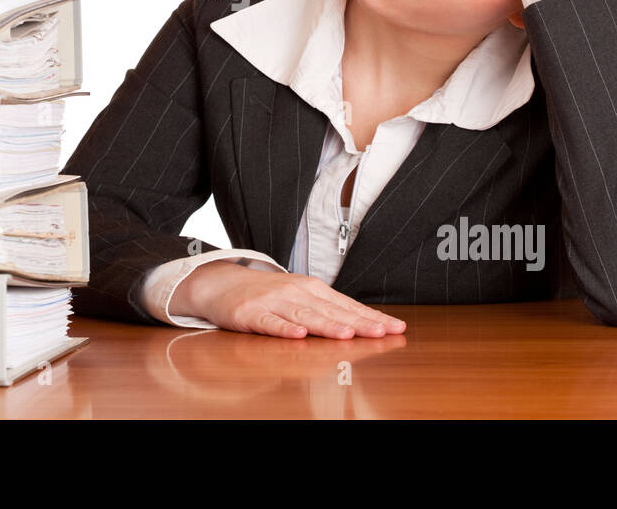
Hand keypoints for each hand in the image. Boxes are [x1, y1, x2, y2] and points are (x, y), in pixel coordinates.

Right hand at [170, 260, 406, 338]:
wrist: (221, 283)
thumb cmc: (265, 293)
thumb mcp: (299, 296)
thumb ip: (327, 309)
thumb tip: (363, 323)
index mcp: (312, 289)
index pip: (347, 305)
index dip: (372, 317)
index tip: (395, 327)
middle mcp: (296, 292)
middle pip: (332, 311)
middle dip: (359, 323)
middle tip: (383, 333)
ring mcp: (273, 302)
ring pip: (305, 316)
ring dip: (327, 325)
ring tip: (348, 334)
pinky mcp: (251, 314)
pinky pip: (270, 323)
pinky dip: (285, 329)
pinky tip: (299, 335)